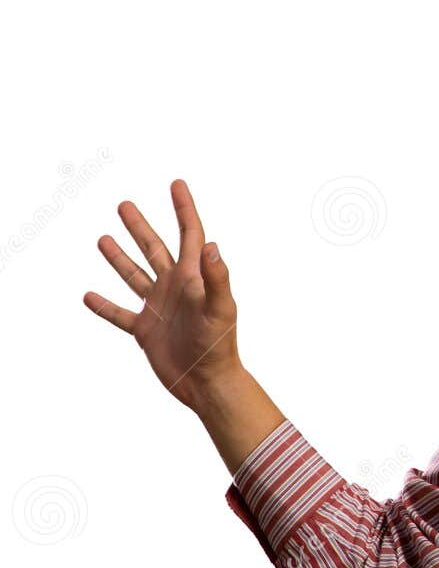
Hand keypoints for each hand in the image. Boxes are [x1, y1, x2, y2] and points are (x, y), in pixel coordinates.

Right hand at [83, 179, 242, 412]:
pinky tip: (88, 295)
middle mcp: (175, 288)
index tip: (177, 183)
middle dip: (140, 227)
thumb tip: (211, 244)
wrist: (208, 383)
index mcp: (194, 278)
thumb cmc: (220, 346)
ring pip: (134, 276)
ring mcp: (159, 308)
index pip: (190, 235)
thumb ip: (216, 277)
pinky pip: (120, 314)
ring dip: (119, 258)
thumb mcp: (220, 309)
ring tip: (102, 238)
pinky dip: (104, 305)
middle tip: (124, 204)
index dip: (184, 209)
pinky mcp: (146, 331)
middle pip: (155, 248)